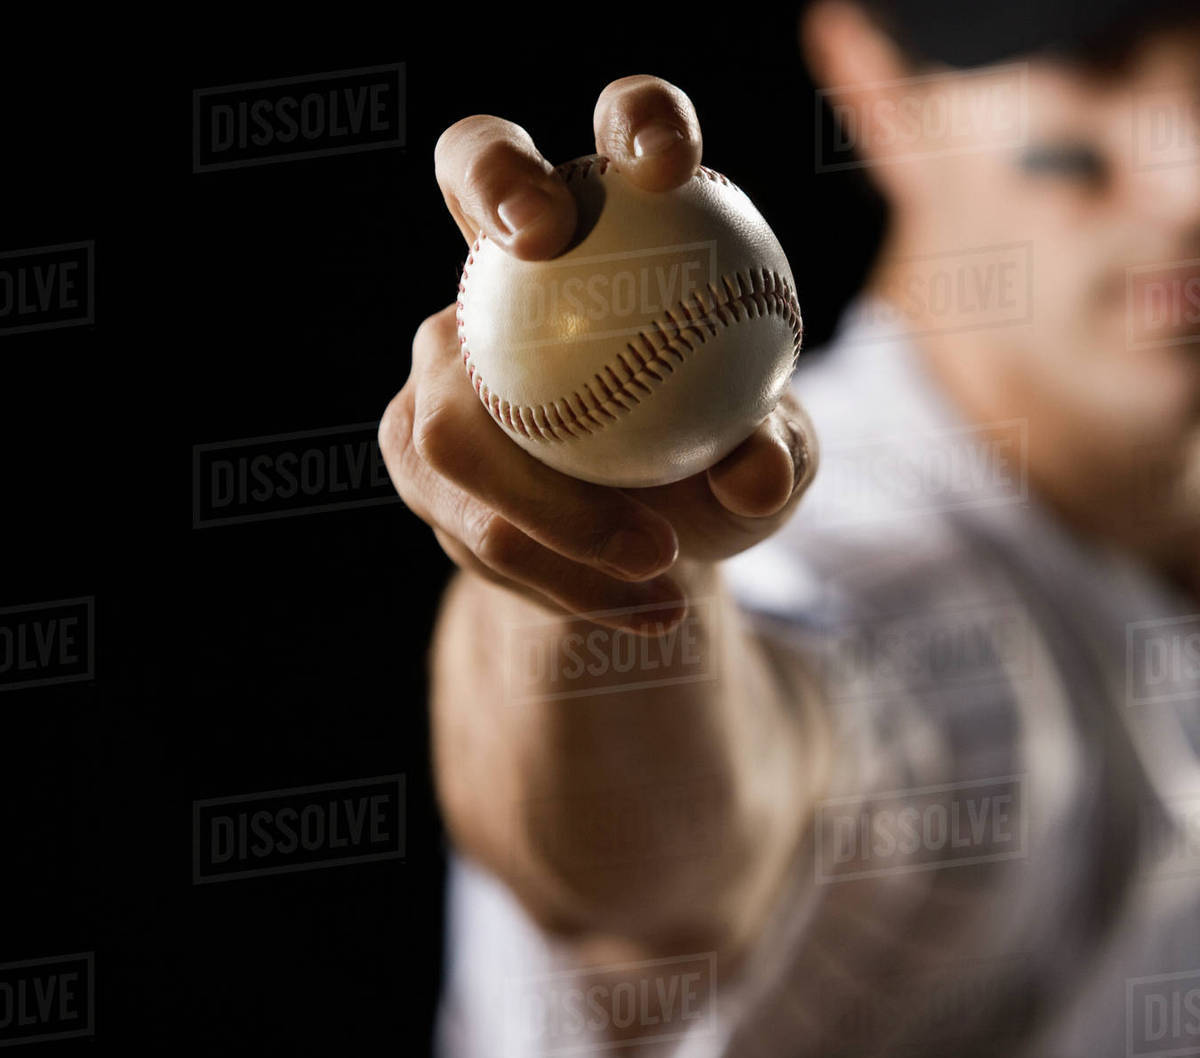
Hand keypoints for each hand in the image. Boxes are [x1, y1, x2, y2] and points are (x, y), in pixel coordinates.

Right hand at [379, 76, 817, 633]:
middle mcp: (509, 274)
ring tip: (659, 567)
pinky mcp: (418, 446)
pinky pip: (471, 520)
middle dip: (490, 175)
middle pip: (469, 165)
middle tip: (538, 234)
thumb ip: (772, 451)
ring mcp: (446, 356)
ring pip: (451, 412)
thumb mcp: (769, 468)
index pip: (619, 133)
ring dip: (554, 510)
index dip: (633, 116)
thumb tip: (750, 466)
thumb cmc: (715, 477)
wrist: (645, 554)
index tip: (670, 169)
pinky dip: (560, 578)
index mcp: (613, 239)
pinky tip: (644, 611)